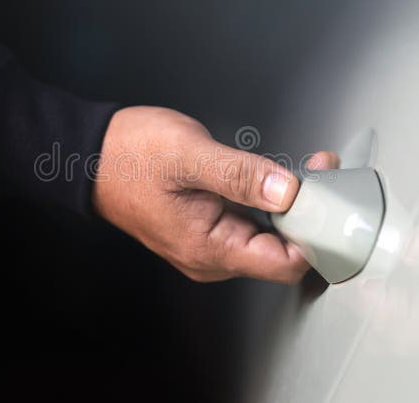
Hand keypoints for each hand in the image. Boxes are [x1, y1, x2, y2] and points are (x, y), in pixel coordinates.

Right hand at [92, 106, 338, 283]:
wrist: (88, 155)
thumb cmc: (128, 156)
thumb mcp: (188, 155)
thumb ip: (241, 175)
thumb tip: (288, 191)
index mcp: (208, 248)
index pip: (284, 264)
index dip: (315, 233)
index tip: (330, 198)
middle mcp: (212, 256)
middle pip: (281, 252)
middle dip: (309, 213)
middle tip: (321, 170)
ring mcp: (208, 244)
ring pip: (268, 237)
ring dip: (292, 206)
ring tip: (306, 169)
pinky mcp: (206, 227)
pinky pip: (251, 224)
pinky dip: (271, 202)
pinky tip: (277, 178)